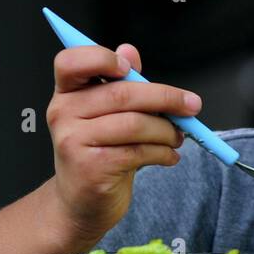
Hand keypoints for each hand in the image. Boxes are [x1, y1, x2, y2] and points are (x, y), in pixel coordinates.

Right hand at [44, 43, 199, 247]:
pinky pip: (139, 151)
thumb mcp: (105, 115)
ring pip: (135, 124)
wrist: (81, 203)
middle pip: (121, 93)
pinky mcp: (91, 167)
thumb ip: (119, 83)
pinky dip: (163, 152)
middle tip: (191, 105)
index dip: (101, 58)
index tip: (131, 67)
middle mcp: (63, 113)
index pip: (72, 62)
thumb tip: (130, 50)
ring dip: (167, 131)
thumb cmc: (97, 153)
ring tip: (177, 137)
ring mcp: (74, 141)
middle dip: (165, 98)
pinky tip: (168, 156)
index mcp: (67, 93)